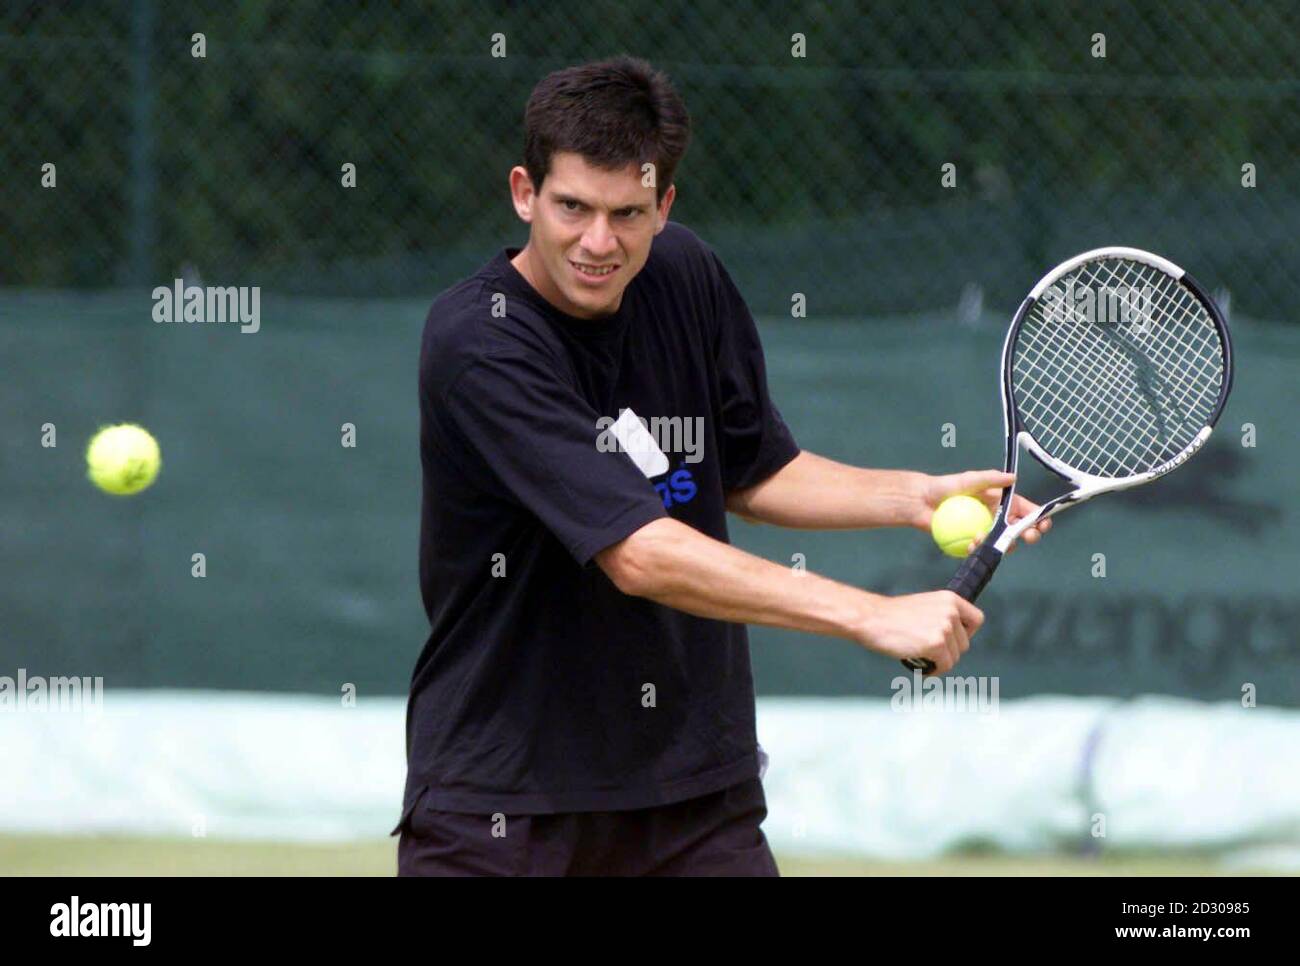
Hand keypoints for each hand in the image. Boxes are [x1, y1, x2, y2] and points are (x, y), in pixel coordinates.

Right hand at [857, 591, 983, 673]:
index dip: (966, 633)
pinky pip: (943, 666)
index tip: (951, 640)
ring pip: (954, 658)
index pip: (976, 620)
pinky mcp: (936, 644)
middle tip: (926, 651)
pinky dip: (932, 670)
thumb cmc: (892, 616)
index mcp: (950, 599)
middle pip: (964, 644)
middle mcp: (951, 612)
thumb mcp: (924, 606)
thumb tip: (955, 637)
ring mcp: (944, 628)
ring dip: (938, 661)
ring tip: (918, 655)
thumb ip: (942, 616)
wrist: (871, 618)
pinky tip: (918, 665)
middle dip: (947, 651)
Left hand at [917, 469, 1050, 552]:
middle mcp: (995, 518)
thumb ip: (990, 478)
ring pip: (1001, 543)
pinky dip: (978, 549)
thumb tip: (1013, 478)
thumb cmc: (945, 486)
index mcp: (1000, 502)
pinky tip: (970, 545)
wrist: (921, 501)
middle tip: (1026, 537)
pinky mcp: (970, 542)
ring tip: (981, 537)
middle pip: (1019, 530)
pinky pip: (980, 550)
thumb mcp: (969, 479)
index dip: (1037, 518)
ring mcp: (984, 531)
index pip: (1024, 510)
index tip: (1042, 525)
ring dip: (999, 543)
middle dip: (1028, 535)